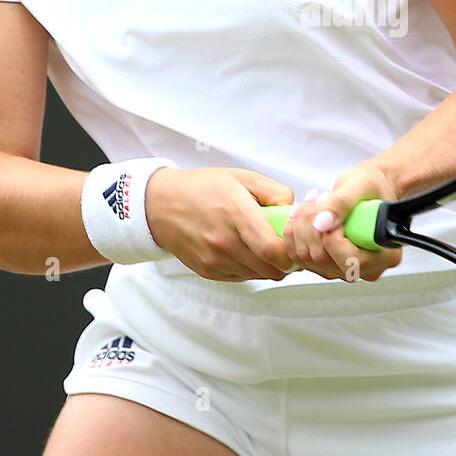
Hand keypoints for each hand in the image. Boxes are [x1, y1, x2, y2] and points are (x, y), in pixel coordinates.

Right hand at [145, 167, 295, 281]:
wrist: (160, 204)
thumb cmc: (202, 188)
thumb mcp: (243, 178)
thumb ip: (276, 192)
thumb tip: (294, 212)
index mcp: (236, 213)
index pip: (274, 250)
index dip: (291, 251)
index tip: (294, 242)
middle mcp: (224, 241)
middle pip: (272, 268)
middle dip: (285, 259)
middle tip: (283, 242)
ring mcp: (215, 260)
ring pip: (260, 275)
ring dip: (268, 264)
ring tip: (261, 242)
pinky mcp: (209, 272)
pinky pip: (243, 277)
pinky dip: (251, 267)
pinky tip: (244, 249)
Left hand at [282, 161, 403, 281]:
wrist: (369, 190)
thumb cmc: (373, 187)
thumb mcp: (362, 185)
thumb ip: (342, 203)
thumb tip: (322, 223)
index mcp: (385, 254)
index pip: (350, 260)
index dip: (332, 236)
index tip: (330, 212)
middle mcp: (365, 268)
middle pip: (322, 259)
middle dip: (311, 225)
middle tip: (319, 199)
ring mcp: (343, 268)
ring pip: (305, 257)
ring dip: (300, 225)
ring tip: (314, 203)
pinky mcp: (325, 264)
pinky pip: (297, 255)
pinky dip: (294, 231)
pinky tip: (305, 214)